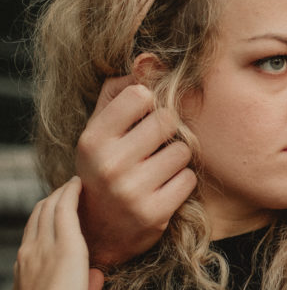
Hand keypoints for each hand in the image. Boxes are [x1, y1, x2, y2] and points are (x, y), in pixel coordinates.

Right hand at [2, 177, 103, 289]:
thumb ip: (81, 287)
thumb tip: (95, 277)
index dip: (48, 216)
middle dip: (56, 198)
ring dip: (64, 192)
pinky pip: (66, 209)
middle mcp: (30, 252)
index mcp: (26, 267)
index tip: (64, 208)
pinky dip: (72, 193)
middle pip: (40, 213)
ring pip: (51, 206)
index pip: (36, 230)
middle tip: (73, 189)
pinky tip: (81, 185)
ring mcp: (45, 248)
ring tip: (78, 183)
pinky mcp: (66, 248)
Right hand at [75, 76, 195, 265]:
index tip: (141, 119)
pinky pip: (190, 178)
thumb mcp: (99, 129)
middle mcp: (109, 165)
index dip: (148, 104)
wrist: (98, 229)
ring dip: (176, 158)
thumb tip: (150, 59)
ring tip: (157, 169)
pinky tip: (163, 188)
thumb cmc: (104, 166)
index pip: (141, 94)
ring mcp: (132, 191)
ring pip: (183, 150)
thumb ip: (119, 91)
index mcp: (93, 139)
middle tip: (153, 147)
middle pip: (168, 120)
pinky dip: (182, 181)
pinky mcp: (155, 213)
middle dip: (166, 131)